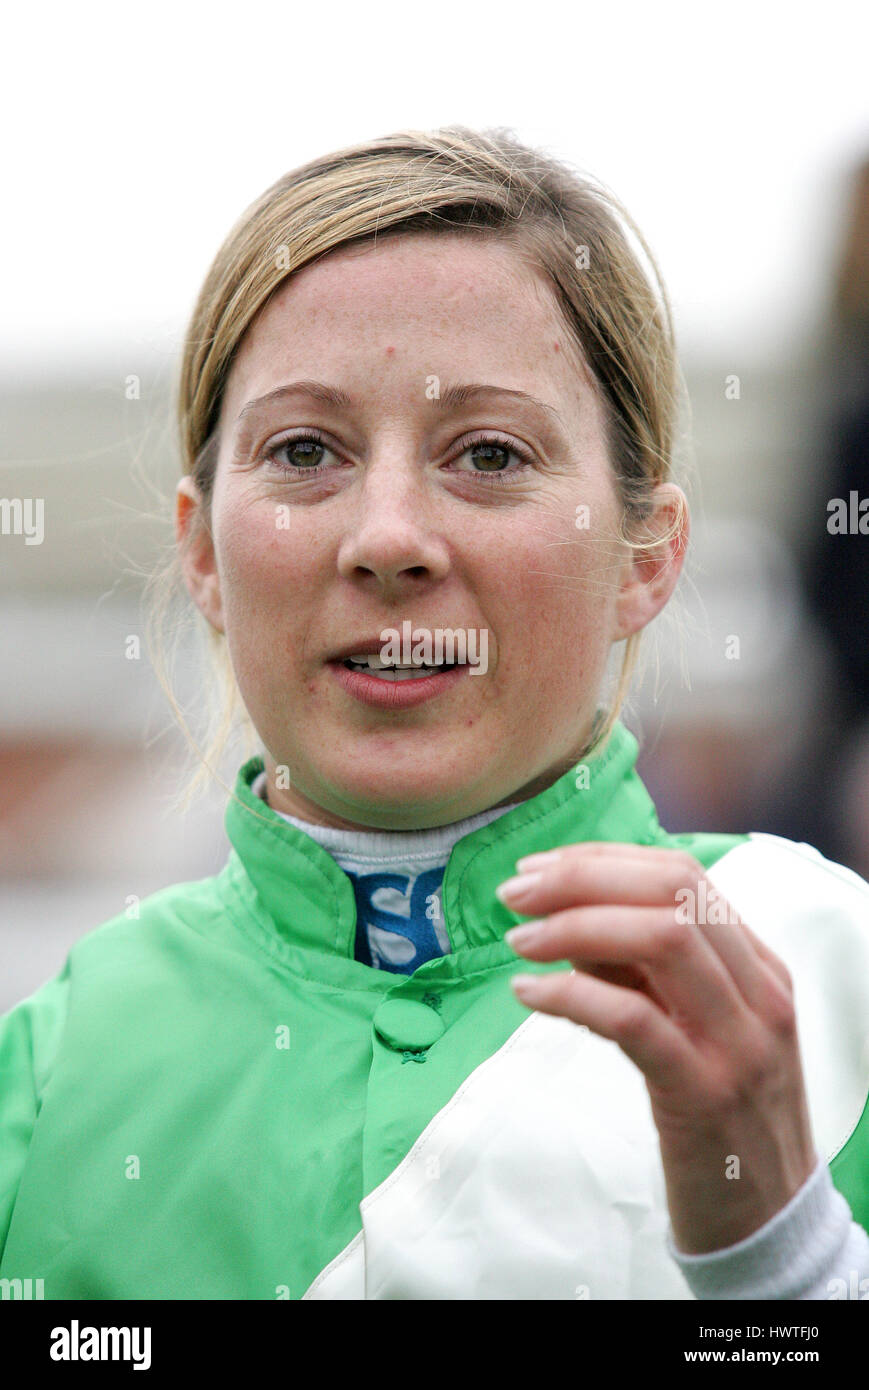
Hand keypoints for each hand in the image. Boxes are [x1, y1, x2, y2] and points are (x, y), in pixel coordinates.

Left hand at [496, 842, 816, 1253]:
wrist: (767, 1221)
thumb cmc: (718, 1115)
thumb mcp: (696, 1025)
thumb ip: (646, 968)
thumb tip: (570, 911)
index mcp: (759, 965)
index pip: (681, 873)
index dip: (600, 860)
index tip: (537, 868)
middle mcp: (759, 992)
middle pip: (672, 890)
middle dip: (581, 878)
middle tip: (515, 893)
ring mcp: (739, 1042)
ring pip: (662, 939)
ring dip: (573, 926)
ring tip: (518, 942)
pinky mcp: (705, 1094)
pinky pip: (634, 1020)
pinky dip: (572, 993)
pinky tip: (529, 995)